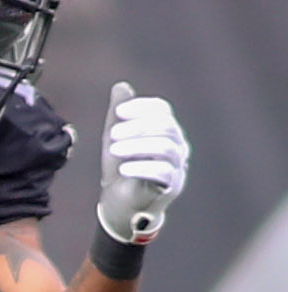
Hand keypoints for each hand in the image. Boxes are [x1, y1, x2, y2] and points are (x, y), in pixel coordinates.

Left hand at [97, 81, 187, 243]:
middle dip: (137, 127)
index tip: (119, 112)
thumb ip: (119, 115)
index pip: (162, 110)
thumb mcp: (115, 140)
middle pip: (165, 127)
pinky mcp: (172, 187)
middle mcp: (177, 145)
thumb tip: (121, 86)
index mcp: (165, 130)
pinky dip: (143, 168)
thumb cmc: (120, 169)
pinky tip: (124, 168)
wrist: (120, 204)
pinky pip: (165, 173)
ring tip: (114, 150)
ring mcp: (178, 166)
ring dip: (138, 146)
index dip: (142, 108)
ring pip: (166, 148)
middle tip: (112, 134)